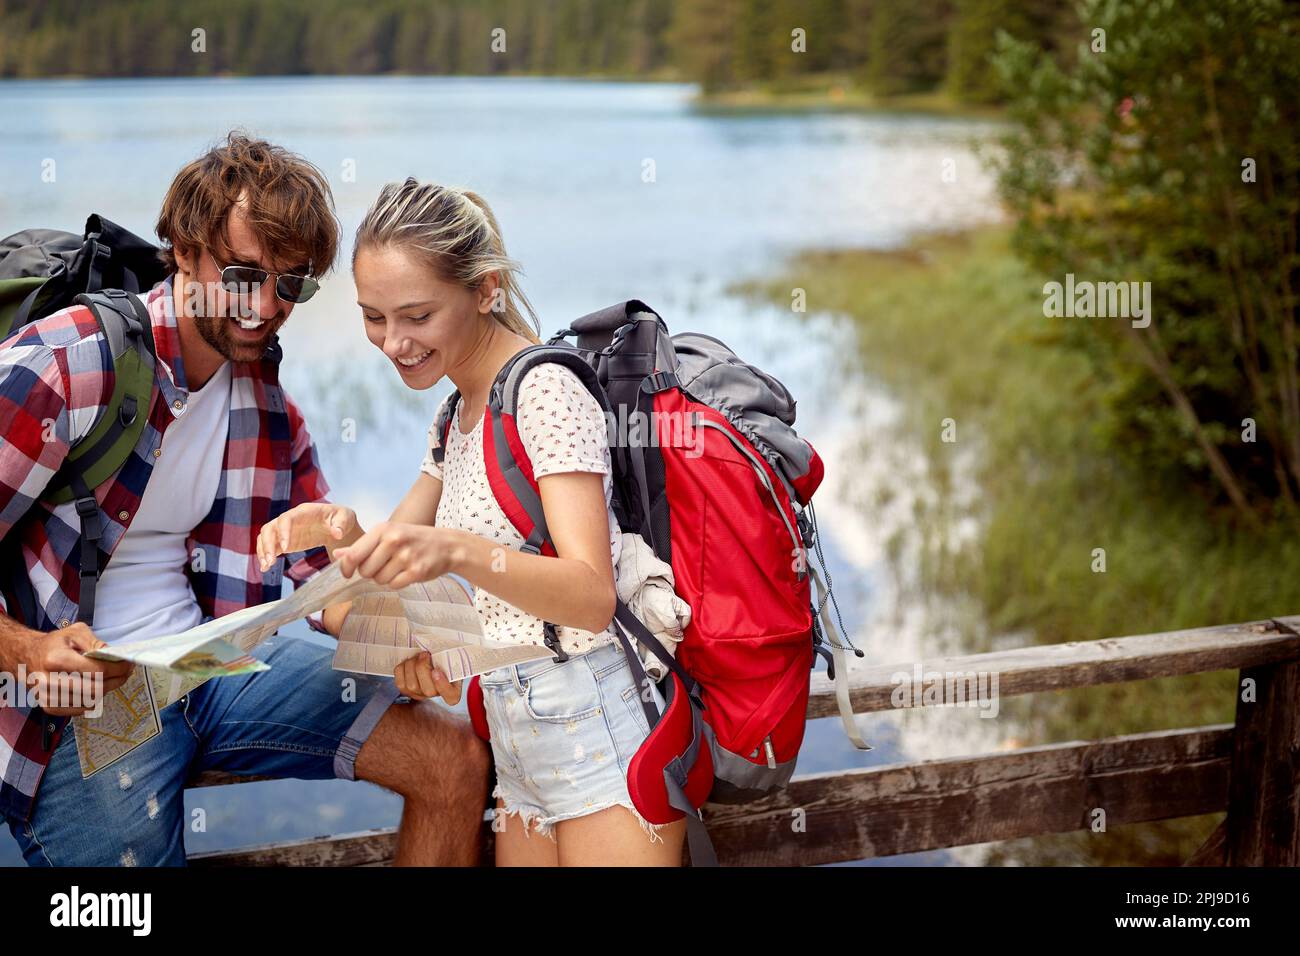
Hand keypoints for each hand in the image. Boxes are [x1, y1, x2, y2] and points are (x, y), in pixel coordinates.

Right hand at [26, 623, 133, 715]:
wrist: (26, 657)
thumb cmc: (53, 644)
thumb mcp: (74, 632)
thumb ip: (95, 642)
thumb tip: (113, 654)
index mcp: (56, 659)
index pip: (97, 670)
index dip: (118, 668)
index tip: (128, 664)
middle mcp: (49, 681)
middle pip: (95, 689)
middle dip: (116, 680)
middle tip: (125, 672)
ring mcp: (48, 697)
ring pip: (91, 701)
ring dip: (106, 689)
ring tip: (111, 677)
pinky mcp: (49, 707)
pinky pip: (81, 709)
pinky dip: (93, 699)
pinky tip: (94, 687)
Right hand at [257, 502, 359, 571]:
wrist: (338, 527)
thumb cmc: (342, 519)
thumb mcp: (346, 518)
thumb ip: (341, 525)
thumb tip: (337, 533)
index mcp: (304, 512)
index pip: (286, 518)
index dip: (283, 532)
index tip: (286, 548)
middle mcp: (291, 519)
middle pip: (270, 528)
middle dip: (267, 544)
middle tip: (270, 561)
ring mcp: (286, 531)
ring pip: (266, 537)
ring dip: (263, 551)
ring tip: (266, 566)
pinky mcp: (285, 542)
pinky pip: (270, 547)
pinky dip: (266, 556)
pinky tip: (265, 568)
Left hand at [333, 522, 456, 588]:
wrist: (448, 545)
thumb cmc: (414, 539)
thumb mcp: (388, 535)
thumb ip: (362, 546)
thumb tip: (337, 555)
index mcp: (382, 529)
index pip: (353, 555)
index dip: (346, 568)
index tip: (347, 573)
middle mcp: (393, 541)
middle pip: (365, 570)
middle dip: (370, 573)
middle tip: (383, 566)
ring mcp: (406, 556)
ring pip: (379, 580)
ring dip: (385, 578)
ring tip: (398, 567)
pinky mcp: (416, 571)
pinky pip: (394, 586)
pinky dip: (398, 582)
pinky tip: (407, 572)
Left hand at [394, 651, 461, 704]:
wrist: (430, 658)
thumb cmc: (442, 658)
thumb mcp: (450, 658)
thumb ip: (448, 659)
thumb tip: (436, 651)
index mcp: (452, 689)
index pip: (451, 696)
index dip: (443, 685)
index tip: (437, 670)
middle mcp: (435, 694)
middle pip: (428, 690)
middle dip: (422, 668)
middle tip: (425, 653)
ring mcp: (420, 695)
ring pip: (412, 685)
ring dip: (412, 665)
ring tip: (417, 655)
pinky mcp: (406, 691)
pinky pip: (400, 682)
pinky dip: (402, 668)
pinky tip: (408, 661)